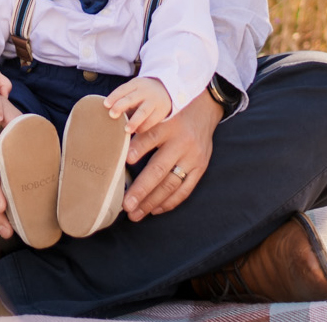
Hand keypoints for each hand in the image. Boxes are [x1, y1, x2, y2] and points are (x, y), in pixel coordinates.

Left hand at [104, 76, 171, 132]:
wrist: (165, 89)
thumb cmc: (141, 93)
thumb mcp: (134, 90)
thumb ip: (123, 98)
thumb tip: (107, 112)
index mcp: (135, 84)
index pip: (123, 89)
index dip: (114, 97)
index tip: (105, 105)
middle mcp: (144, 92)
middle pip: (131, 99)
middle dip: (121, 106)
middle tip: (112, 115)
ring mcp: (153, 101)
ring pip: (143, 111)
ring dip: (134, 121)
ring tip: (126, 130)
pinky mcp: (161, 111)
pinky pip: (152, 120)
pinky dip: (144, 126)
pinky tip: (137, 131)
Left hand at [122, 87, 219, 220]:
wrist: (205, 112)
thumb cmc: (174, 116)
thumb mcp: (159, 116)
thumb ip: (143, 131)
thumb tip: (121, 149)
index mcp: (168, 127)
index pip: (151, 137)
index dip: (138, 148)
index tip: (125, 160)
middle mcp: (181, 144)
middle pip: (159, 169)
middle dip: (141, 189)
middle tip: (126, 205)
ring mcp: (193, 159)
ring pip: (171, 185)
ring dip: (152, 201)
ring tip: (136, 213)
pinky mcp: (200, 169)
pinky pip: (184, 190)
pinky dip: (169, 202)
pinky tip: (155, 210)